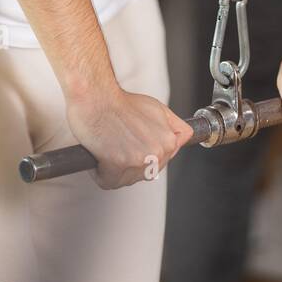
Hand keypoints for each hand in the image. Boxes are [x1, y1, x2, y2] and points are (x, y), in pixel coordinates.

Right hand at [65, 87, 193, 189]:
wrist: (96, 99)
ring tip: (111, 146)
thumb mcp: (157, 108)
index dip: (147, 151)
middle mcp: (155, 154)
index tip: (138, 143)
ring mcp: (136, 162)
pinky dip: (102, 173)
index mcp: (167, 142)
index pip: (162, 161)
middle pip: (144, 172)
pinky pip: (109, 182)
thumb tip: (185, 138)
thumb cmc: (121, 103)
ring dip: (116, 169)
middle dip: (133, 161)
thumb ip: (174, 126)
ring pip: (127, 179)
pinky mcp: (116, 169)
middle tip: (121, 140)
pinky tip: (101, 155)